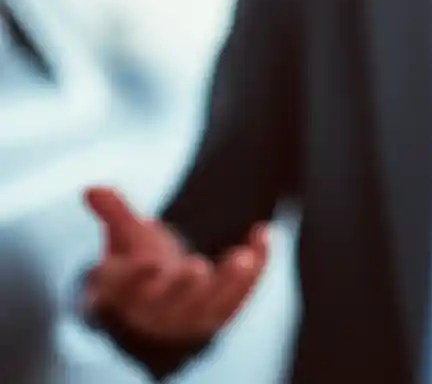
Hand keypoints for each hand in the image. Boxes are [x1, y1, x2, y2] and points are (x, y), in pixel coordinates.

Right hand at [83, 187, 269, 344]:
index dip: (136, 278)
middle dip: (184, 289)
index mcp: (128, 293)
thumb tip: (93, 189)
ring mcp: (192, 317)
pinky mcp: (221, 314)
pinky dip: (256, 270)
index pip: (128, 289)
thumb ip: (115, 214)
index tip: (148, 264)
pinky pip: (242, 295)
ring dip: (230, 282)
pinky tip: (264, 234)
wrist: (160, 302)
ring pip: (212, 305)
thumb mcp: (126, 239)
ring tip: (244, 257)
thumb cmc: (141, 263)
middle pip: (171, 305)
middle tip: (196, 268)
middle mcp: (158, 311)